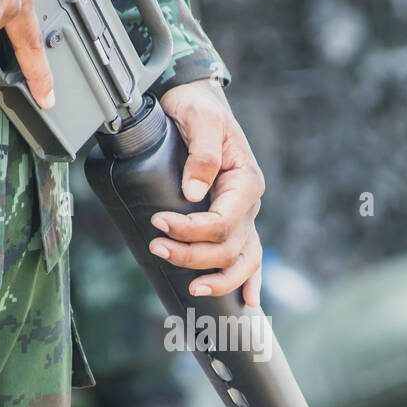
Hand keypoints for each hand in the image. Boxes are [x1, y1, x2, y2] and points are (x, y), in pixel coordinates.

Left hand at [152, 80, 265, 305]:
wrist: (197, 102)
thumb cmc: (197, 108)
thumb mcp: (200, 119)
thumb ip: (202, 153)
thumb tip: (194, 192)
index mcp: (245, 182)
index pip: (222, 222)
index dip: (191, 230)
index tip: (159, 222)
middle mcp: (249, 204)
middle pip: (228, 248)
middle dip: (191, 255)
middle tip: (156, 246)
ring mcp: (244, 217)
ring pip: (241, 260)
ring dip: (218, 279)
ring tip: (191, 288)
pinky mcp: (233, 222)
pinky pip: (249, 257)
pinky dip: (249, 280)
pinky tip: (247, 303)